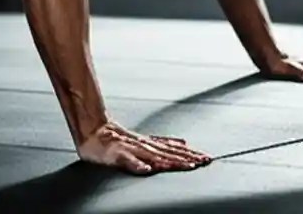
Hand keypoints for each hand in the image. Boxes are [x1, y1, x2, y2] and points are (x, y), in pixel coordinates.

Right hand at [77, 122, 211, 174]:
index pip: (175, 150)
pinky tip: (148, 170)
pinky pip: (129, 161)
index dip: (192, 154)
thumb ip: (164, 142)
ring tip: (186, 166)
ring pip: (154, 157)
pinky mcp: (117, 155)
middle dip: (188, 158)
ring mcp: (132, 150)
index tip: (207, 158)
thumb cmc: (119, 139)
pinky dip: (138, 165)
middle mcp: (145, 146)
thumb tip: (183, 142)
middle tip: (204, 162)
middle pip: (170, 154)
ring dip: (171, 161)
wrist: (95, 132)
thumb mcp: (145, 140)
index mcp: (152, 144)